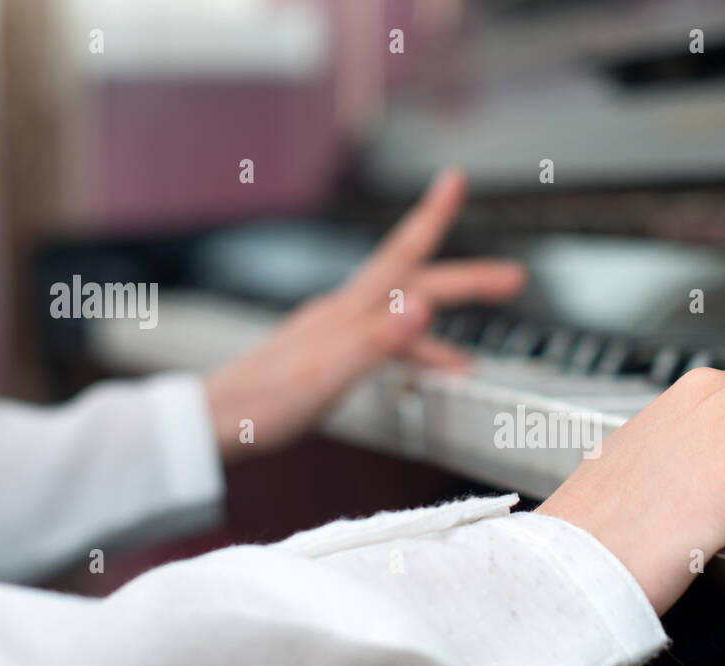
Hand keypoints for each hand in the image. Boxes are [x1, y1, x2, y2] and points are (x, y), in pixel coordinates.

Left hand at [205, 169, 524, 461]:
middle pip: (414, 284)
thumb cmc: (264, 407)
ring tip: (472, 359)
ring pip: (400, 320)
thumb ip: (380, 340)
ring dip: (440, 331)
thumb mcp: (329, 376)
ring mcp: (333, 333)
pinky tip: (413, 377)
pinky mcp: (325, 355)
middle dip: (466, 282)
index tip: (456, 180)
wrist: (212, 426)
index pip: (403, 256)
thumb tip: (425, 305)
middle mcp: (341, 313)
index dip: (433, 217)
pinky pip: (382, 347)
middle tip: (512, 278)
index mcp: (347, 312)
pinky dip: (408, 357)